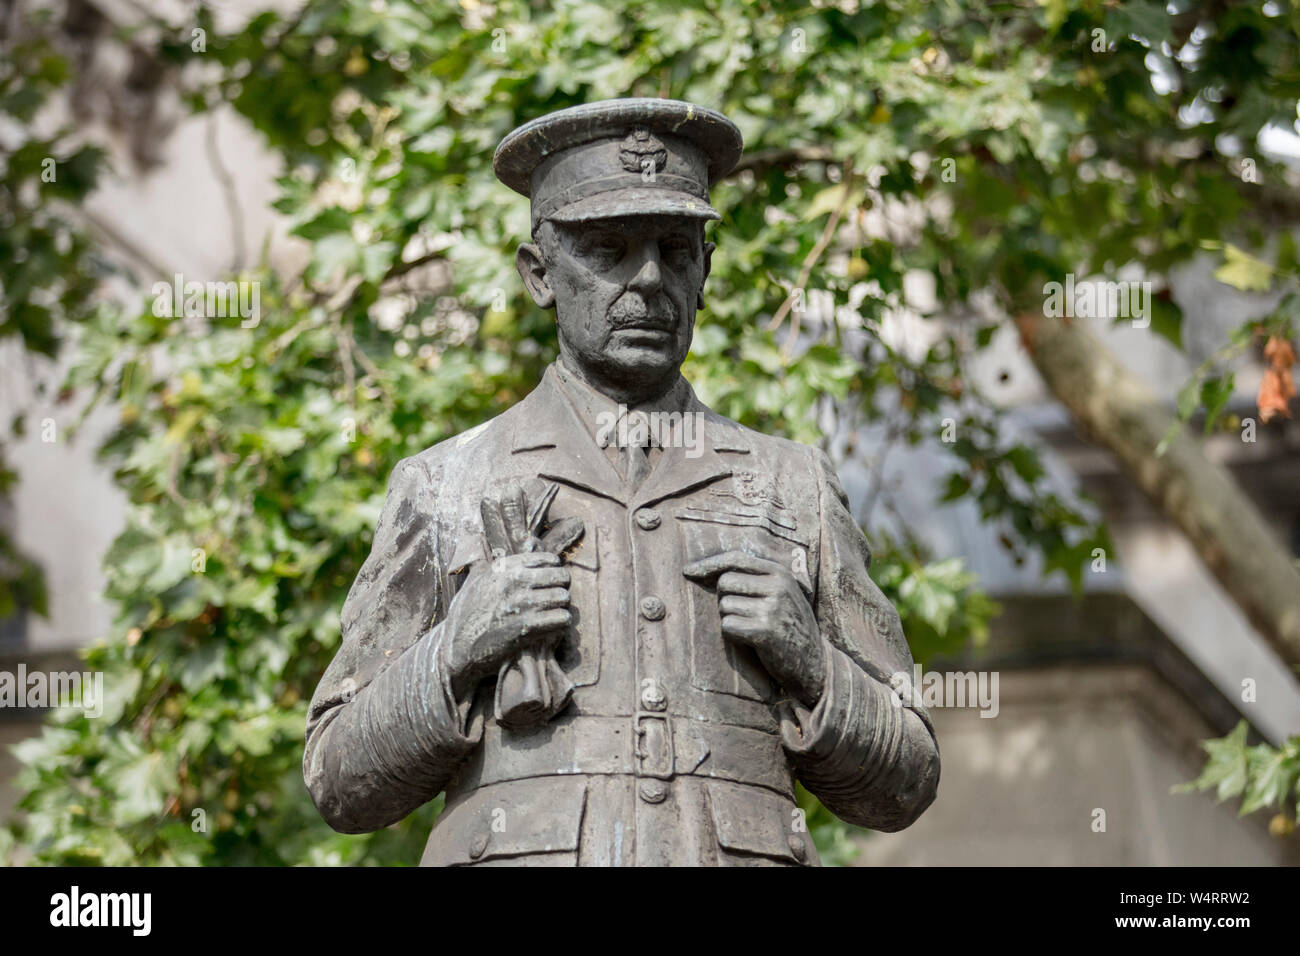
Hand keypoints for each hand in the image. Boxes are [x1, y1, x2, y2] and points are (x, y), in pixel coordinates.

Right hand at [443, 551, 570, 698]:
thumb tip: (476, 535)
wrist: (458, 647)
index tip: (552, 578)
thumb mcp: (473, 579)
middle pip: (560, 576)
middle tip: (556, 596)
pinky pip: (561, 618)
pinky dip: (561, 623)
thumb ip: (482, 558)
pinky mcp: (526, 628)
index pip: (547, 559)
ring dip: (562, 606)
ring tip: (555, 611)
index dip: (555, 569)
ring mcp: (521, 604)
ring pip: (563, 597)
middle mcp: (514, 582)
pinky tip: (553, 626)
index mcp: (504, 567)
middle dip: (561, 587)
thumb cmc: (466, 613)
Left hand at [683, 550, 824, 706]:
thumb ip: (756, 577)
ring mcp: (772, 608)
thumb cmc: (790, 625)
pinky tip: (751, 640)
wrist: (814, 661)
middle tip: (742, 613)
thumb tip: (710, 570)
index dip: (709, 564)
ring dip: (730, 619)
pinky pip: (728, 626)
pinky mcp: (764, 631)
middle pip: (725, 583)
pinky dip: (733, 634)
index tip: (688, 571)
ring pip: (725, 606)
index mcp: (780, 573)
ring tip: (752, 627)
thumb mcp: (782, 593)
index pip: (736, 558)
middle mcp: (778, 586)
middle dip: (724, 599)